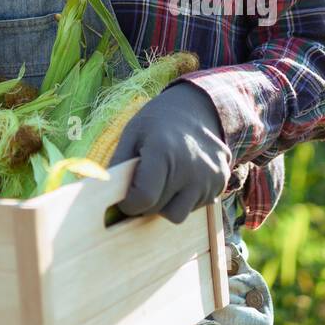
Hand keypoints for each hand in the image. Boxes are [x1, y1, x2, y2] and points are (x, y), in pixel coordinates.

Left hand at [110, 82, 231, 223]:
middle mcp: (191, 168)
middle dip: (145, 204)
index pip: (144, 199)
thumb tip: (103, 193)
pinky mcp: (221, 182)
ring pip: (178, 214)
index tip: (125, 198)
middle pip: (158, 210)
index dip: (129, 204)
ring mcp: (209, 177)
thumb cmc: (158, 122)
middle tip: (143, 186)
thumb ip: (118, 164)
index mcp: (164, 153)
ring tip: (163, 183)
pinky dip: (184, 199)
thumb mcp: (132, 134)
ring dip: (165, 205)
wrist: (200, 109)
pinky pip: (195, 207)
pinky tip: (181, 179)